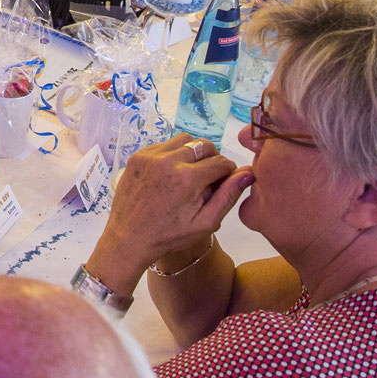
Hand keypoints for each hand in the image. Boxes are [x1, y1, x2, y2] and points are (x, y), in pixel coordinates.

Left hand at [87, 135, 252, 287]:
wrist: (128, 238)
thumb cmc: (168, 235)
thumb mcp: (205, 222)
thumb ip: (228, 196)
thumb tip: (248, 174)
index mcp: (187, 178)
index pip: (221, 162)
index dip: (229, 172)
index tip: (225, 182)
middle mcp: (168, 161)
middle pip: (204, 145)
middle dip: (213, 158)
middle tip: (210, 176)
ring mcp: (150, 156)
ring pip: (184, 139)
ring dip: (194, 151)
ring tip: (192, 172)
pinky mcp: (138, 156)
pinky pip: (164, 145)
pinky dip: (174, 153)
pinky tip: (173, 172)